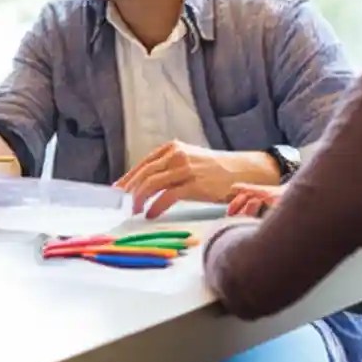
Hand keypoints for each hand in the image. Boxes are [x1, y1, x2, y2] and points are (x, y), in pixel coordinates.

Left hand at [115, 141, 278, 219]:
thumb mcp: (189, 160)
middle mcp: (177, 155)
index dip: (129, 178)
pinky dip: (156, 207)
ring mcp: (186, 169)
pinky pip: (167, 197)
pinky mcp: (195, 184)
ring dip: (140, 200)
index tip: (118, 190)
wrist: (243, 171)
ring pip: (152, 184)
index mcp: (173, 147)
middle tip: (123, 203)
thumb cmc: (214, 170)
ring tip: (135, 211)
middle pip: (145, 173)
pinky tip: (151, 214)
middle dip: (131, 190)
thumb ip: (168, 167)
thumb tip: (145, 183)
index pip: (144, 163)